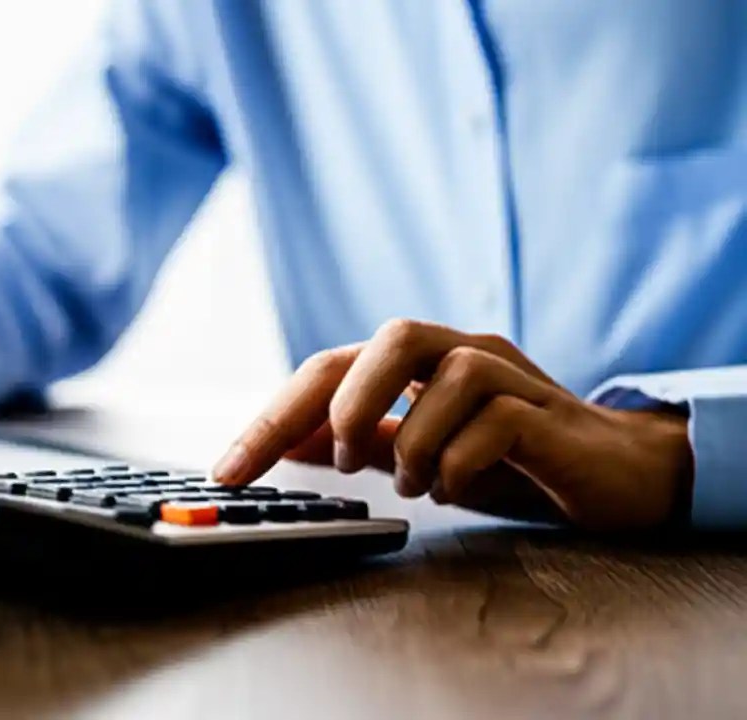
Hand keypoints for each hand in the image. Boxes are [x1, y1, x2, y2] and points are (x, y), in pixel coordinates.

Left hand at [212, 319, 693, 530]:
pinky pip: (499, 419)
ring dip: (416, 441)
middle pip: (392, 338)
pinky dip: (461, 462)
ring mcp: (512, 376)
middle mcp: (463, 352)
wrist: (612, 473)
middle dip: (347, 403)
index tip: (228, 473)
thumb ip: (360, 442)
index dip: (273, 418)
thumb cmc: (507, 459)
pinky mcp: (550, 413)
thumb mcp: (416, 454)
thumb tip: (285, 443)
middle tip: (340, 460)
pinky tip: (454, 489)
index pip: (331, 369)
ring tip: (415, 484)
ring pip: (451, 375)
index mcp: (418, 362)